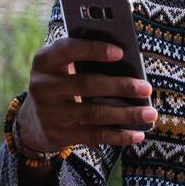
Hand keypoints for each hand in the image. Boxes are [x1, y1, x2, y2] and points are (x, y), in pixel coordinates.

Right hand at [19, 36, 156, 152]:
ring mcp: (48, 113)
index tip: (121, 52)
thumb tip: (130, 64)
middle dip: (120, 86)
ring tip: (150, 113)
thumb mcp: (65, 67)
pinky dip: (118, 135)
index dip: (94, 50)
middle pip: (87, 84)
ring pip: (94, 113)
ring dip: (126, 114)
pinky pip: (93, 135)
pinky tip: (137, 134)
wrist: (34, 121)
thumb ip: (87, 60)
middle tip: (147, 88)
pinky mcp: (57, 135)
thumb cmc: (63, 82)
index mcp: (45, 60)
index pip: (68, 50)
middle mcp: (42, 86)